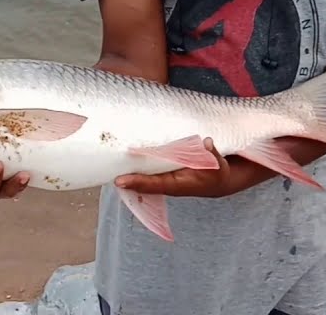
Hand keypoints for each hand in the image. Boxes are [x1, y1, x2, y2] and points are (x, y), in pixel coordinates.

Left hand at [113, 138, 239, 198]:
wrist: (218, 182)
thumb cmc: (218, 174)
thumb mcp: (219, 166)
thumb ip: (213, 154)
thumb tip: (207, 142)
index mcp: (179, 184)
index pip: (155, 184)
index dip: (137, 182)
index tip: (120, 181)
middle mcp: (169, 184)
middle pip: (143, 183)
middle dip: (126, 179)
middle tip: (105, 171)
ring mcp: (165, 180)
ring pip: (143, 179)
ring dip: (128, 173)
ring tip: (108, 164)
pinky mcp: (165, 174)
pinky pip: (147, 173)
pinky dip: (135, 169)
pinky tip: (122, 160)